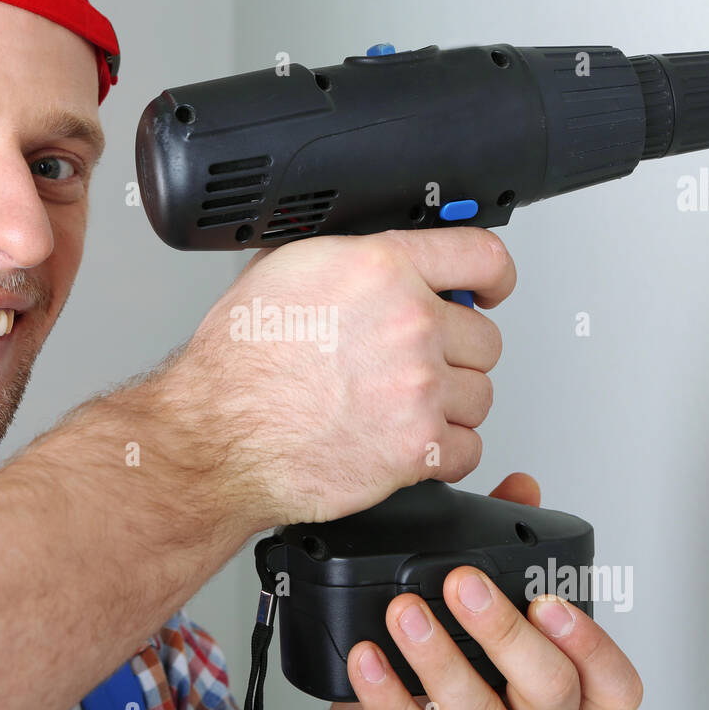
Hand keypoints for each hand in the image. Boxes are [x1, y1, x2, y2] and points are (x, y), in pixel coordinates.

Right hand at [163, 228, 512, 528]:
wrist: (216, 435)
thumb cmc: (238, 363)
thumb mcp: (283, 270)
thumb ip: (347, 258)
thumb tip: (376, 256)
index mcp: (381, 269)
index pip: (481, 256)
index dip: (492, 276)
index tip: (491, 290)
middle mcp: (408, 323)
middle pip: (484, 338)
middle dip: (454, 354)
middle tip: (414, 366)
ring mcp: (417, 387)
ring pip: (480, 396)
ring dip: (448, 405)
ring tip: (398, 407)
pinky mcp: (416, 447)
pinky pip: (467, 449)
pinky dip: (442, 453)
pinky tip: (404, 442)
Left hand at [314, 472, 641, 709]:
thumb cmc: (442, 686)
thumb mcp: (479, 623)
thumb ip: (503, 558)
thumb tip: (521, 489)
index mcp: (559, 695)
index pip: (612, 684)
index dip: (592, 643)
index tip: (547, 597)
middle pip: (550, 690)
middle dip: (505, 631)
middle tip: (462, 583)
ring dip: (440, 658)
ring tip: (406, 613)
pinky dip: (388, 696)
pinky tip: (368, 658)